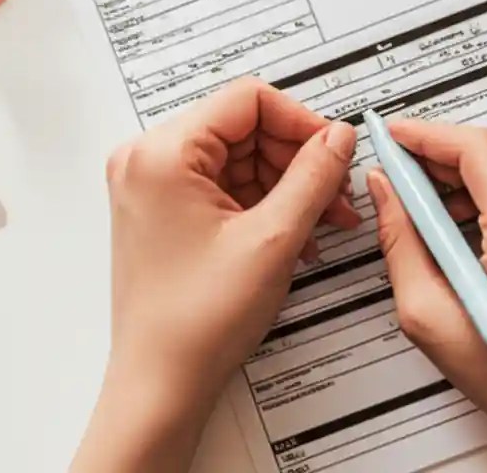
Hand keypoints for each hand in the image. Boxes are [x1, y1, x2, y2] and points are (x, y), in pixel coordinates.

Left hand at [73, 79, 359, 472]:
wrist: (161, 386)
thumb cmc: (195, 324)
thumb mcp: (274, 238)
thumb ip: (314, 175)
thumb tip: (338, 137)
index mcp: (162, 154)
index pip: (247, 100)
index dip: (302, 123)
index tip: (335, 151)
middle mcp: (148, 161)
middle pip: (244, 128)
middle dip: (297, 161)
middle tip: (336, 196)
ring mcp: (152, 188)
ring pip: (239, 160)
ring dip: (286, 187)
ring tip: (321, 224)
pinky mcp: (163, 213)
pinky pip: (224, 188)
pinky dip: (263, 206)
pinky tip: (295, 236)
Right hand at [367, 119, 486, 471]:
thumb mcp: (434, 323)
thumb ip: (402, 246)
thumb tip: (386, 193)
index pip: (476, 150)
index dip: (425, 136)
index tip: (392, 138)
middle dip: (438, 157)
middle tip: (398, 179)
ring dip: (463, 180)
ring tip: (429, 220)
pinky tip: (465, 234)